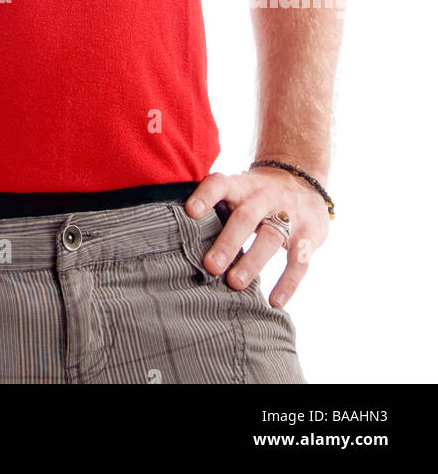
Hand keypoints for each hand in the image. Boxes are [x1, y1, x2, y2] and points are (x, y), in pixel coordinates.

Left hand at [184, 167, 329, 307]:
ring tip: (234, 284)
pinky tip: (275, 302)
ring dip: (252, 261)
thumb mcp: (238, 190)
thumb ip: (215, 207)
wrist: (302, 179)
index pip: (221, 183)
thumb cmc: (255, 195)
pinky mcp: (308, 234)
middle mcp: (264, 197)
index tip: (190, 213)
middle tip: (210, 266)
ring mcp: (288, 215)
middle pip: (245, 216)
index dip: (206, 195)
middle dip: (228, 241)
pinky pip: (300, 260)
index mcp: (241, 186)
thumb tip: (174, 233)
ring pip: (271, 237)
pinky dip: (288, 282)